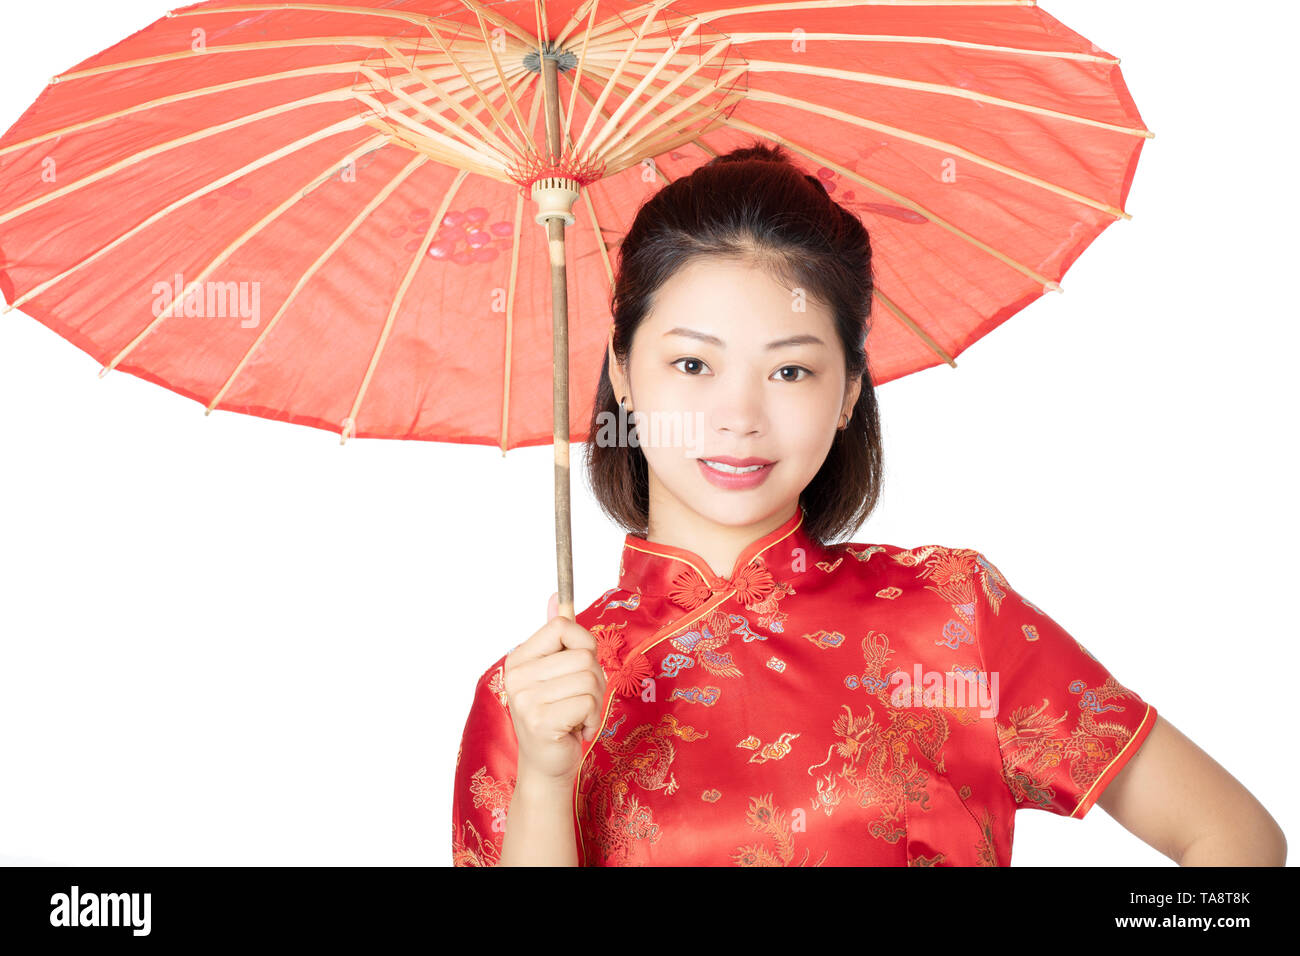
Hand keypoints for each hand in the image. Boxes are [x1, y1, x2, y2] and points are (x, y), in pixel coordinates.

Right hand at [503, 592, 607, 783]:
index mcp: (519, 658)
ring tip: (577, 716)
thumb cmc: (557, 716)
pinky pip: (588, 702)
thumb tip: (556, 597)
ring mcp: (525, 699)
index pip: (562, 627)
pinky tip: (577, 731)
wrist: (547, 767)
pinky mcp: (540, 721)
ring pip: (589, 678)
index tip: (579, 667)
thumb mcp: (556, 673)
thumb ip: (557, 636)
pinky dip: (593, 719)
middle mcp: (517, 676)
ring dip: (594, 701)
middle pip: (583, 655)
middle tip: (579, 702)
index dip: (584, 644)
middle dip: (594, 680)